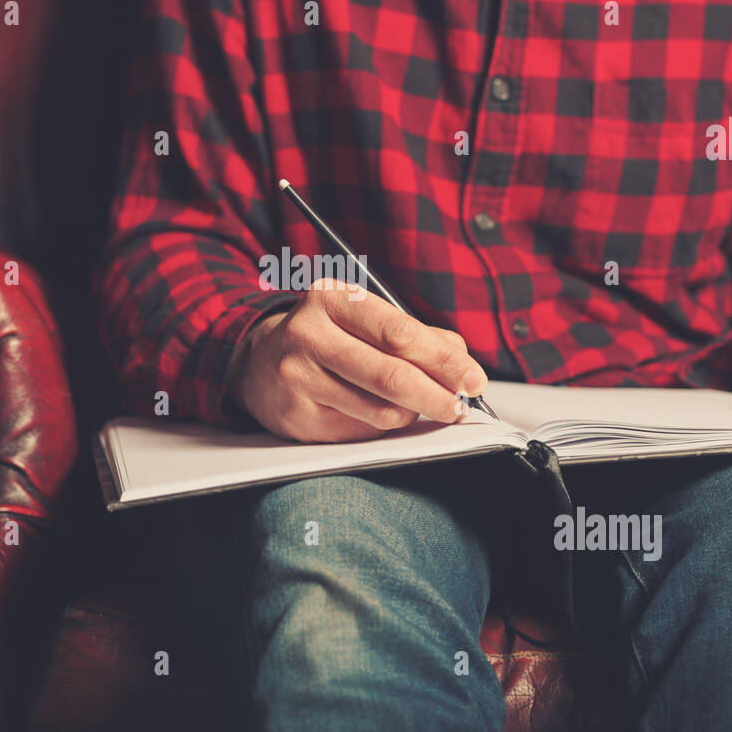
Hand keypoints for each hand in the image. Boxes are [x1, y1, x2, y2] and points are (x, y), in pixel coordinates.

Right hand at [226, 279, 488, 441]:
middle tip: (459, 407)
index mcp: (332, 299)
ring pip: (378, 411)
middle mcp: (308, 334)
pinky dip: (382, 428)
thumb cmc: (326, 337)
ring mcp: (297, 378)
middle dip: (436, 396)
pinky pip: (359, 433)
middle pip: (390, 375)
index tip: (473, 380)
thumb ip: (417, 335)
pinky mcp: (295, 417)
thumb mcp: (364, 318)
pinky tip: (380, 414)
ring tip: (416, 407)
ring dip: (410, 414)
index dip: (444, 361)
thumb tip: (461, 363)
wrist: (258, 362)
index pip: (400, 333)